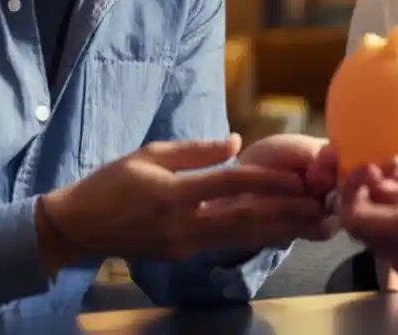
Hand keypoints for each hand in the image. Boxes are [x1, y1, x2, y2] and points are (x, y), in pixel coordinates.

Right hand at [38, 134, 326, 272]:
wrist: (78, 227)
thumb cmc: (110, 183)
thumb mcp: (149, 154)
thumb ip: (195, 151)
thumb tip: (237, 143)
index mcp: (173, 194)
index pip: (231, 186)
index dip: (267, 181)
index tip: (297, 178)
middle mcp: (182, 224)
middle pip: (245, 218)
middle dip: (286, 213)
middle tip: (319, 207)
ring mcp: (184, 244)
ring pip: (241, 237)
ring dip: (278, 229)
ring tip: (310, 222)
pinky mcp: (183, 255)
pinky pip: (227, 243)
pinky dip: (256, 236)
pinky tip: (278, 230)